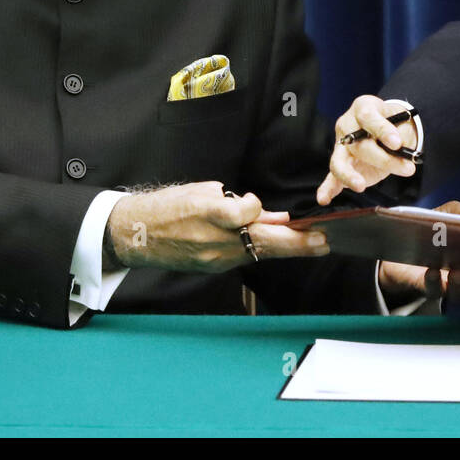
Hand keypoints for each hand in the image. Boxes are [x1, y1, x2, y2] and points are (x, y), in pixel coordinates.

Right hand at [106, 182, 327, 272]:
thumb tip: (267, 214)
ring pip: (258, 253)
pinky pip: (245, 258)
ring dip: (288, 249)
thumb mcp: (201, 192)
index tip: (256, 203)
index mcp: (206, 211)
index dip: (256, 207)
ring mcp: (213, 257)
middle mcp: (212, 239)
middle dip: (296, 243)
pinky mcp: (213, 267)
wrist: (136, 234)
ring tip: (315, 245)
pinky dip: (264, 251)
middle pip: (261, 242)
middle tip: (322, 242)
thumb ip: (235, 203)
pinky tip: (281, 246)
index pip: (244, 212)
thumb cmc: (168, 205)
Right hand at [316, 96, 419, 204]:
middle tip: (407, 168)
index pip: (367, 117)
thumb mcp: (402, 123)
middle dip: (384, 159)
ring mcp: (341, 146)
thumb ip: (400, 137)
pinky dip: (327, 189)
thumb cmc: (395, 124)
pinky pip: (332, 177)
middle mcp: (347, 125)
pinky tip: (324, 199)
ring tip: (360, 186)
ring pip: (339, 162)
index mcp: (363, 107)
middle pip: (359, 145)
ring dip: (349, 176)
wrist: (391, 130)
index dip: (382, 130)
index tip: (397, 143)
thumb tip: (401, 154)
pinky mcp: (341, 164)